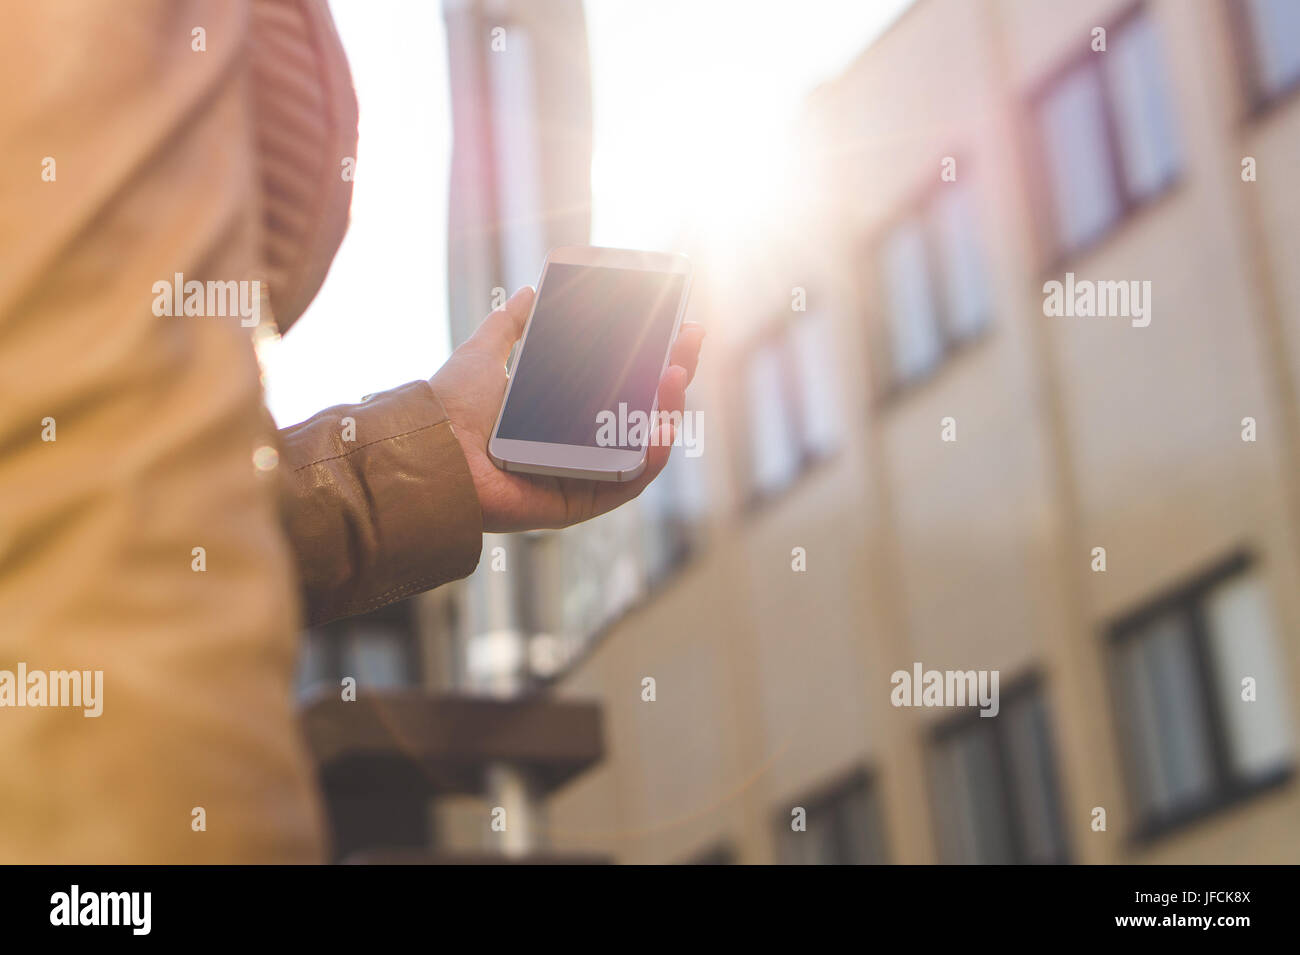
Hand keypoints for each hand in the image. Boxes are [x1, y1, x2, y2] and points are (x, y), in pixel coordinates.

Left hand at [430, 286, 704, 532]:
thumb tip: (529, 292)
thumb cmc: (452, 409)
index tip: (677, 325)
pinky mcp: (581, 500)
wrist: (430, 450)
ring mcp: (584, 471)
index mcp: (562, 410)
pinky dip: (651, 458)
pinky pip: (628, 482)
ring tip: (676, 375)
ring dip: (669, 410)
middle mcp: (578, 442)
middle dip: (673, 374)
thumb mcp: (484, 353)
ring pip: (643, 444)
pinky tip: (663, 429)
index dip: (652, 355)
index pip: (621, 381)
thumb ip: (509, 325)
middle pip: (641, 409)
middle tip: (690, 341)